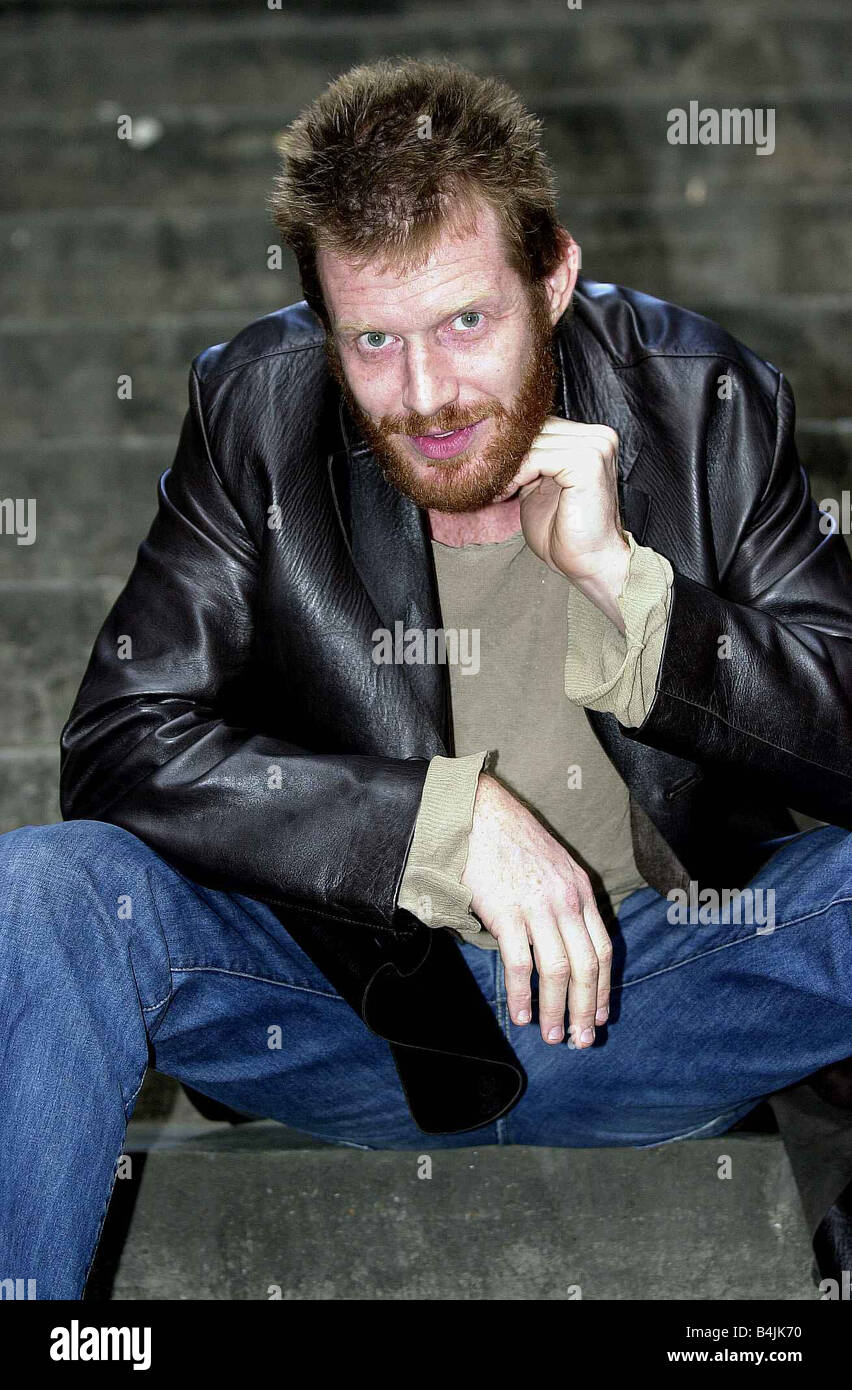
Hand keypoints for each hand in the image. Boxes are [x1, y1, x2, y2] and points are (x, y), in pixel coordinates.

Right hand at [461, 773, 611, 1047]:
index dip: (603, 988)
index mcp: (581, 891)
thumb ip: (565, 901)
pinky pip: (519, 962)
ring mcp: (537, 907)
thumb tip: (563, 943)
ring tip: (551, 1035)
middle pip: (586, 966)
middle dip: (583, 1009)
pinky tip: (521, 1013)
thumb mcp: (555, 866)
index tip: (598, 1016)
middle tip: (580, 1041)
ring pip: (557, 970)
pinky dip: (522, 993)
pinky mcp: (507, 911)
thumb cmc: (513, 841)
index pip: (602, 949)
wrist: (480, 813)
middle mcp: (566, 901)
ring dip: (555, 1009)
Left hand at [507, 416, 630, 628]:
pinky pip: (537, 459)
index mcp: (591, 438)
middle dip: (506, 455)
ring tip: (495, 490)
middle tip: (484, 479)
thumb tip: (495, 442)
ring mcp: (596, 447)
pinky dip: (515, 476)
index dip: (512, 446)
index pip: (541, 424)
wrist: (588, 563)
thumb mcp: (539, 485)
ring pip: (533, 443)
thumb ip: (530, 460)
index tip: (487, 471)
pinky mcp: (587, 463)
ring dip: (507, 468)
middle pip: (536, 429)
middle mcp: (599, 437)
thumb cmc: (564, 531)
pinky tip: (505, 494)